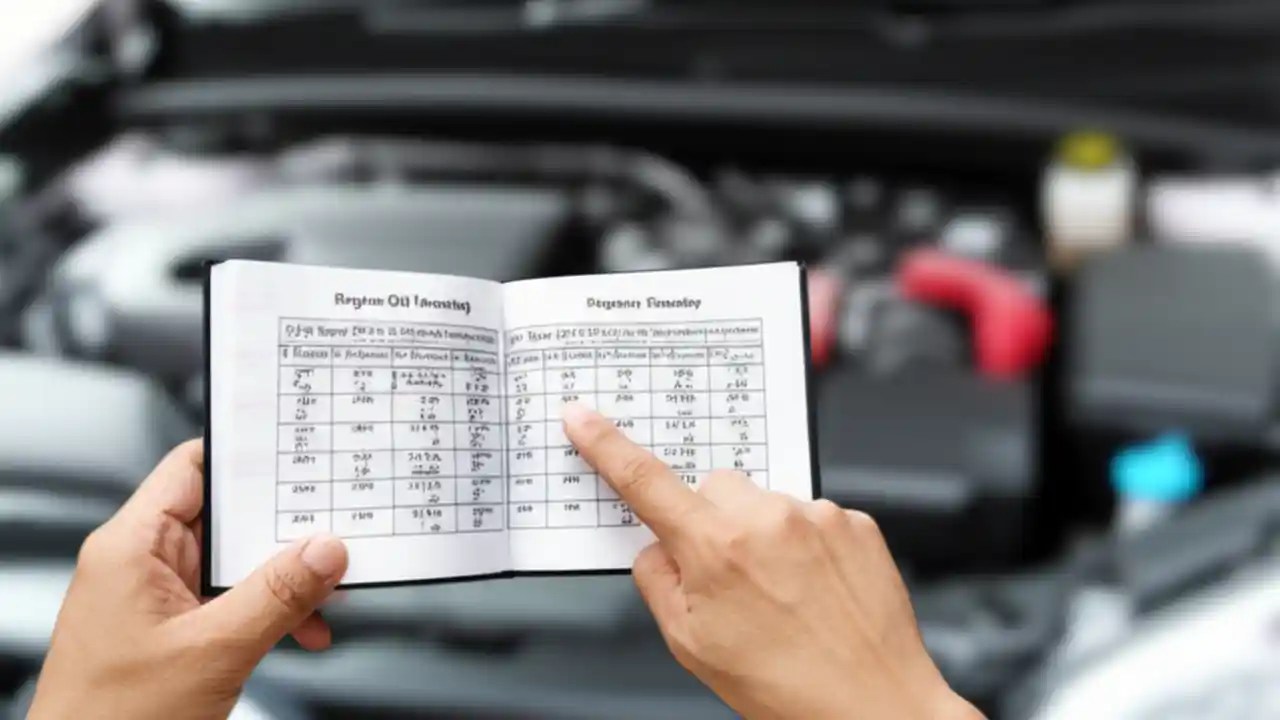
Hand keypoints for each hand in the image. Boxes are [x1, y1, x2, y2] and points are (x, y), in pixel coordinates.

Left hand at [29, 440, 348, 719]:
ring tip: (324, 592)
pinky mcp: (172, 632)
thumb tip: (325, 549)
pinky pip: (231, 601)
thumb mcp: (215, 649)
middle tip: (332, 530)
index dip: (246, 455)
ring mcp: (156, 599)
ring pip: (234, 564)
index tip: (299, 453)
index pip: (193, 468)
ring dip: (283, 579)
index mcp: (131, 547)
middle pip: (225, 518)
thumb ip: (278, 594)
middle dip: (282, 530)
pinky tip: (303, 628)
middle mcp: (139, 564)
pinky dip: (270, 611)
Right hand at [563, 403, 981, 719]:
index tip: (583, 418)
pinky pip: (810, 514)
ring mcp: (817, 516)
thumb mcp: (690, 645)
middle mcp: (767, 520)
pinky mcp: (855, 522)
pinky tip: (813, 588)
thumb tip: (653, 548)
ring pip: (765, 500)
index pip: (643, 480)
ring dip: (761, 532)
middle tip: (726, 576)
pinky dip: (805, 542)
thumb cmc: (788, 688)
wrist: (873, 707)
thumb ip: (657, 581)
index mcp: (716, 549)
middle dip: (708, 520)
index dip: (606, 445)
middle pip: (712, 487)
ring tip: (782, 593)